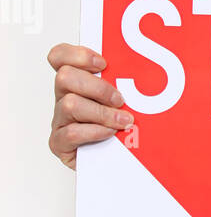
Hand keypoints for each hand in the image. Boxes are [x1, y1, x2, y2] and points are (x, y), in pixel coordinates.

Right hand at [47, 43, 133, 169]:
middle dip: (98, 87)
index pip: (60, 57)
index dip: (78, 55)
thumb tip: (147, 73)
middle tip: (120, 100)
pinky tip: (110, 133)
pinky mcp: (59, 143)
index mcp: (75, 82)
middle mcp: (63, 98)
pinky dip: (95, 132)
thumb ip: (125, 84)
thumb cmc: (118, 129)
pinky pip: (71, 133)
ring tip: (123, 121)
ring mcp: (59, 120)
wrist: (114, 161)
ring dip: (102, 112)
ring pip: (70, 104)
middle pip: (65, 76)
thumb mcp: (122, 101)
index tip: (103, 63)